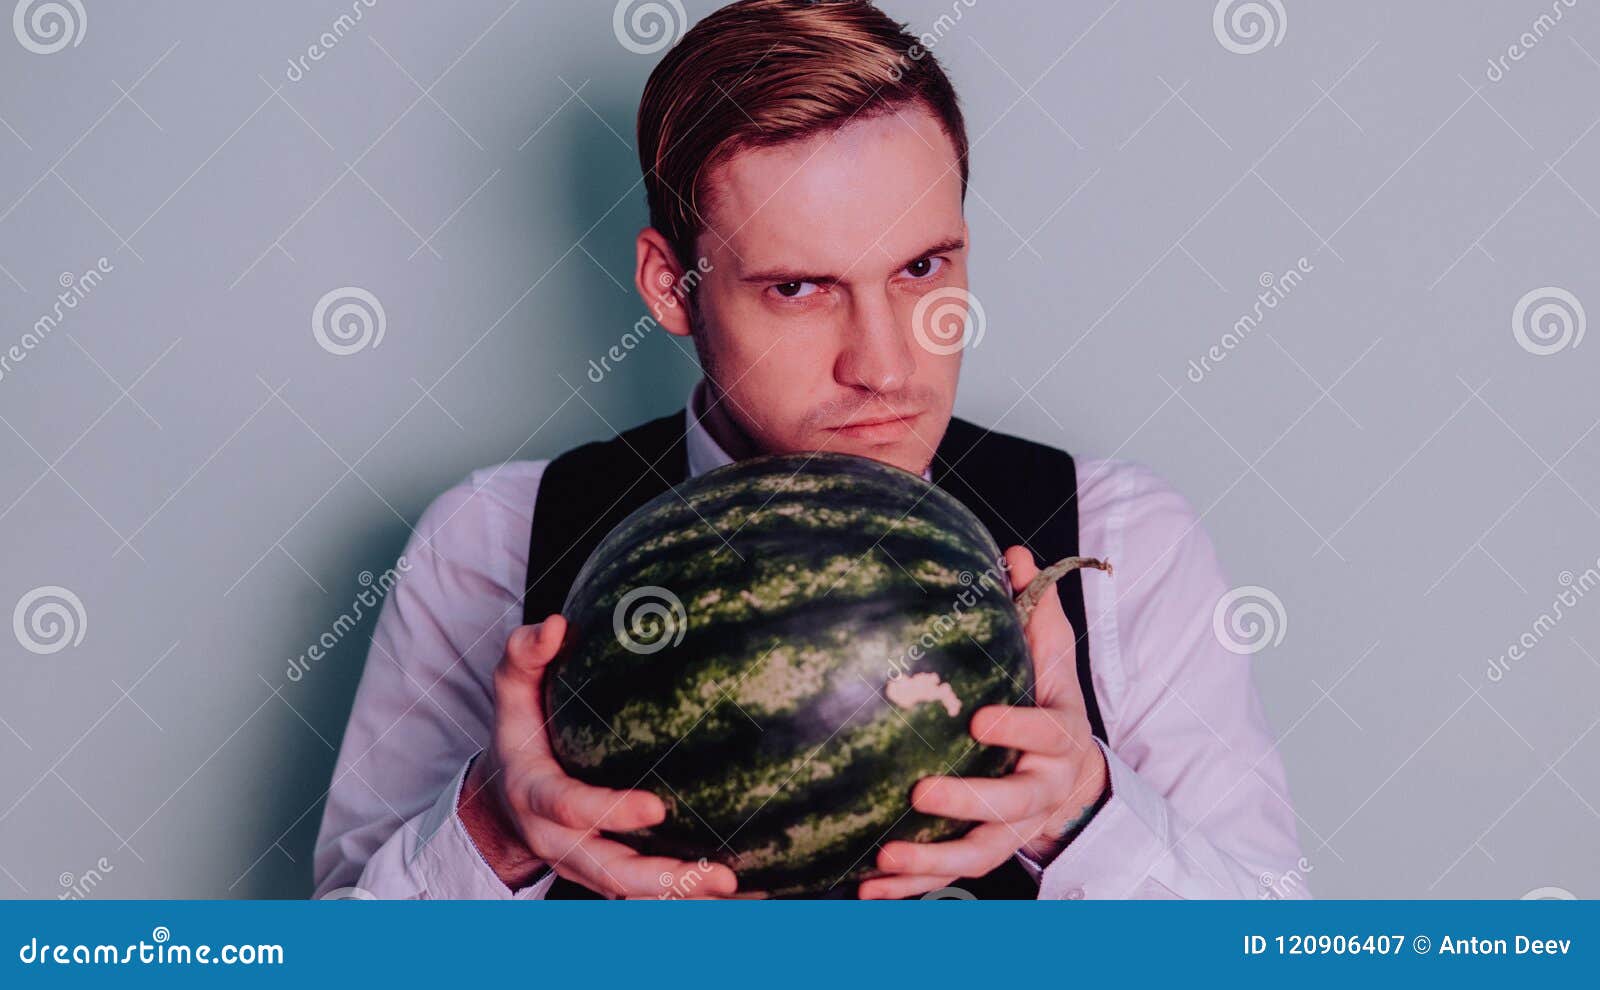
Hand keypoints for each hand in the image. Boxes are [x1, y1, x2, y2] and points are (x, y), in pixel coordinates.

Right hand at [459, 615, 738, 898]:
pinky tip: (734, 891)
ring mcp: (583, 864)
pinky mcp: (606, 875)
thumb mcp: (511, 692)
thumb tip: (556, 623)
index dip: (610, 813)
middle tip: (715, 875)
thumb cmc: (519, 734)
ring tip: (732, 885)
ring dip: (680, 894)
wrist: (500, 802)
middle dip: (659, 879)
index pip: (570, 809)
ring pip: (629, 891)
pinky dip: (684, 896)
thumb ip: (526, 655)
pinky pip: (644, 894)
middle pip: (607, 872)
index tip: (657, 808)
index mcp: (535, 794)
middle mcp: (558, 841)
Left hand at [859, 545, 1108, 898]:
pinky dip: (910, 888)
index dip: (1016, 731)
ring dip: (932, 861)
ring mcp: (1013, 831)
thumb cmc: (1049, 704)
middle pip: (1008, 807)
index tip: (979, 721)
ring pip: (977, 854)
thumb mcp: (1051, 659)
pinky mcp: (984, 853)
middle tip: (920, 793)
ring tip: (885, 857)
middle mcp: (1039, 793)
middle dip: (967, 803)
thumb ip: (1035, 609)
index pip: (1044, 737)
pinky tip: (866, 887)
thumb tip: (1013, 554)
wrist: (1074, 781)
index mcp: (1058, 742)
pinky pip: (948, 878)